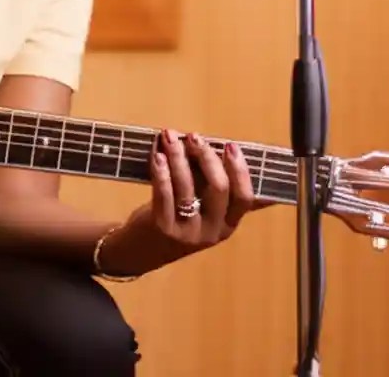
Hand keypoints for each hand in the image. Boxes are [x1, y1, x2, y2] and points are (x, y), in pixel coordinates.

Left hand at [101, 129, 254, 275]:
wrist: (143, 251)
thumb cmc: (178, 221)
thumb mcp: (203, 210)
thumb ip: (214, 186)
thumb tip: (228, 150)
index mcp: (228, 224)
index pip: (245, 197)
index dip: (240, 170)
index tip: (231, 146)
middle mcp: (213, 231)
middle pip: (219, 189)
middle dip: (207, 157)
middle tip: (194, 137)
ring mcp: (188, 232)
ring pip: (187, 188)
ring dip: (178, 158)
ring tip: (169, 137)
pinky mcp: (163, 229)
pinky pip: (164, 196)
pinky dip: (161, 173)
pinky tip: (158, 156)